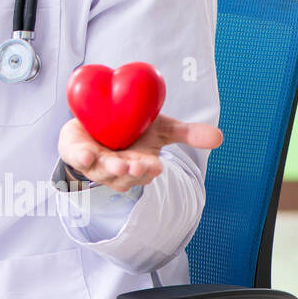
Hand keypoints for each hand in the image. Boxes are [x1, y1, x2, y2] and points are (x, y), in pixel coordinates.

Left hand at [57, 113, 222, 192]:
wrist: (95, 122)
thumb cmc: (131, 130)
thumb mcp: (161, 129)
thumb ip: (187, 134)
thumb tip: (220, 137)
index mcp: (140, 164)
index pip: (146, 171)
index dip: (149, 170)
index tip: (155, 165)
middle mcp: (119, 168)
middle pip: (126, 175)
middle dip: (132, 172)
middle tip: (138, 166)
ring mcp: (97, 164)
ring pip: (104, 171)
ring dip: (111, 169)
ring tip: (118, 164)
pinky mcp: (78, 153)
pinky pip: (77, 159)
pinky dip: (81, 158)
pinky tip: (86, 155)